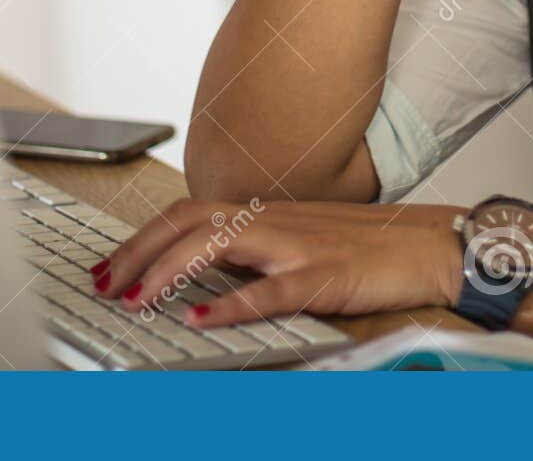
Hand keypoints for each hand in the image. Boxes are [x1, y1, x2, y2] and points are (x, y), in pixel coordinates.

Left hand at [94, 197, 465, 328]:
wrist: (428, 244)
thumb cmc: (368, 247)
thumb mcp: (300, 243)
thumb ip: (254, 255)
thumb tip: (202, 276)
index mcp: (263, 215)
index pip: (187, 215)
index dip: (143, 237)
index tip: (109, 265)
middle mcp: (272, 222)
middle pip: (188, 221)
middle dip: (138, 251)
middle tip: (104, 284)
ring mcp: (296, 246)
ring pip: (217, 245)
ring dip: (169, 272)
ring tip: (137, 299)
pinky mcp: (323, 275)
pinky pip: (268, 290)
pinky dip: (228, 304)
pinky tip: (198, 318)